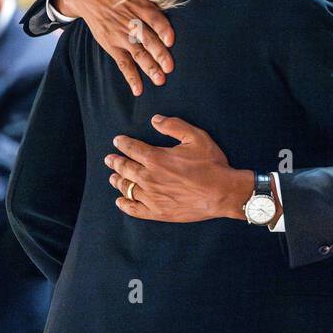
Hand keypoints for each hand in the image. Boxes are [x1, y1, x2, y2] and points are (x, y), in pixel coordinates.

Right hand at [56, 0, 175, 95]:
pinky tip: (138, 90)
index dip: (162, 30)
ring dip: (149, 68)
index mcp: (139, 6)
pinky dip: (130, 77)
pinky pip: (122, 63)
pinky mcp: (111, 45)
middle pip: (147, 40)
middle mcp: (130, 23)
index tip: (170, 40)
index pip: (154, 19)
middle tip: (170, 68)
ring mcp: (120, 36)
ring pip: (137, 54)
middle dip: (159, 54)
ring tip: (160, 80)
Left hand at [103, 115, 253, 221]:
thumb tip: (155, 119)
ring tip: (113, 177)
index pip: (132, 148)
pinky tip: (120, 201)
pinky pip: (134, 209)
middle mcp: (149, 178)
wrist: (222, 193)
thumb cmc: (211, 164)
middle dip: (115, 162)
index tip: (117, 141)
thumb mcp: (196, 137)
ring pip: (126, 188)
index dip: (122, 143)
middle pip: (124, 168)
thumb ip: (174, 126)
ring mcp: (151, 197)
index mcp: (156, 158)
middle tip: (109, 159)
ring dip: (117, 181)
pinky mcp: (157, 212)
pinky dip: (124, 204)